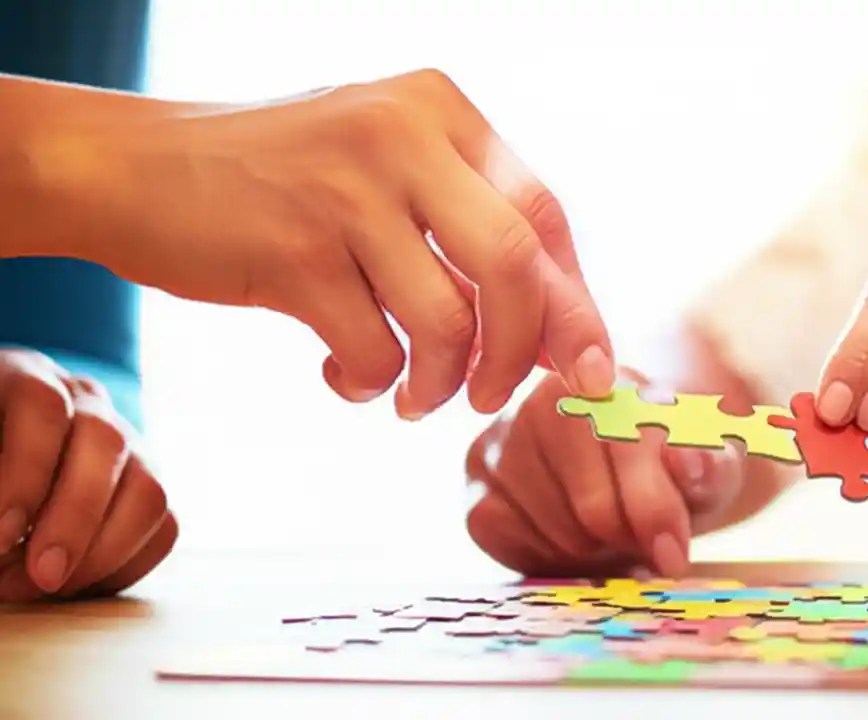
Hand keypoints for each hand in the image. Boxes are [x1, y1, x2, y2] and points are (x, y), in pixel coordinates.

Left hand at [0, 349, 176, 601]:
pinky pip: (164, 528)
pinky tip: (75, 585)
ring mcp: (127, 444)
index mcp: (23, 377)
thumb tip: (1, 534)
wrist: (5, 469)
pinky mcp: (147, 489)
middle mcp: (85, 403)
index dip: (25, 471)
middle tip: (39, 575)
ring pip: (149, 490)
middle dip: (74, 521)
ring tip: (47, 587)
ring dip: (104, 551)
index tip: (0, 534)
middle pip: (107, 444)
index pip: (43, 406)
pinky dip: (125, 566)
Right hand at [48, 69, 613, 416]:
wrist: (130, 168)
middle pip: (517, 263)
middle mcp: (402, 134)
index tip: (581, 365)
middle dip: (523, 351)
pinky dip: (370, 382)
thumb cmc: (277, 181)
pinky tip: (344, 376)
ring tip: (411, 396)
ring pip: (450, 320)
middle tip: (494, 397)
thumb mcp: (382, 171)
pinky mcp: (293, 250)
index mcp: (439, 108)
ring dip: (441, 383)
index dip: (573, 301)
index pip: (543, 213)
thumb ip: (467, 230)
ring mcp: (347, 189)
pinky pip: (375, 350)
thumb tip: (561, 335)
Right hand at [465, 371, 770, 577]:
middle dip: (629, 537)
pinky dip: (551, 560)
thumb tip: (690, 465)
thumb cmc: (673, 469)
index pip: (625, 448)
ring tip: (611, 534)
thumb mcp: (710, 466)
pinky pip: (512, 545)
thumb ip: (710, 465)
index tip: (676, 552)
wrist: (633, 479)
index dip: (654, 508)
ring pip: (557, 532)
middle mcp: (539, 401)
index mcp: (603, 377)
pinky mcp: (477, 496)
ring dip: (595, 551)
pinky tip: (572, 542)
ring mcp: (499, 447)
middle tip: (647, 544)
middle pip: (591, 504)